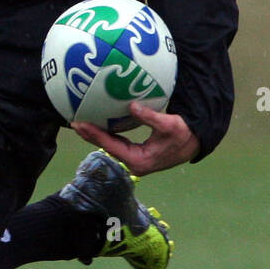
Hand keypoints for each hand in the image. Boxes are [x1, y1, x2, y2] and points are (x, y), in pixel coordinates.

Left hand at [72, 103, 199, 175]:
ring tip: (82, 123)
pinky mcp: (138, 153)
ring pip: (111, 145)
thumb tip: (131, 106)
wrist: (194, 143)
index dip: (95, 135)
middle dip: (90, 135)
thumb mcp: (168, 125)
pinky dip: (108, 133)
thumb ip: (149, 117)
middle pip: (107, 147)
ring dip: (97, 135)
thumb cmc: (183, 135)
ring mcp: (135, 158)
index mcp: (139, 160)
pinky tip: (101, 123)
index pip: (111, 146)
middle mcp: (134, 162)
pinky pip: (118, 142)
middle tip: (74, 122)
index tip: (82, 124)